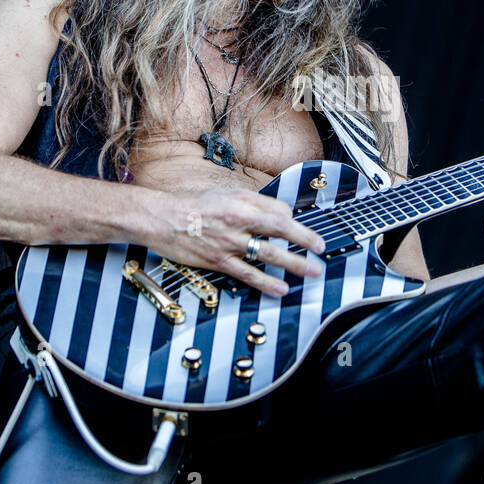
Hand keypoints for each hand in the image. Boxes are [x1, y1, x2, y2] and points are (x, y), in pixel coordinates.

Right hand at [149, 188, 325, 296]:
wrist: (162, 219)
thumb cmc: (194, 205)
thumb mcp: (226, 194)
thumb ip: (254, 202)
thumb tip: (281, 211)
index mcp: (241, 203)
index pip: (278, 211)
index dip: (295, 222)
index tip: (307, 232)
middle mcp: (239, 222)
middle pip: (280, 230)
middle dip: (305, 240)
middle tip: (321, 249)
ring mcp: (229, 243)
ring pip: (269, 254)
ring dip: (294, 263)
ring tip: (312, 271)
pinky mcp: (218, 262)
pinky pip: (248, 274)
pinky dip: (266, 282)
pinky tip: (280, 289)